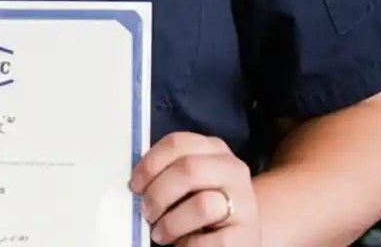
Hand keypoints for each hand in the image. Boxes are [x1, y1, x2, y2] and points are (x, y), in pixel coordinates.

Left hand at [130, 132, 258, 246]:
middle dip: (158, 193)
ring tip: (160, 234)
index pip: (177, 143)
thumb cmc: (202, 203)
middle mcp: (233, 170)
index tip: (135, 185)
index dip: (150, 163)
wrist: (240, 233)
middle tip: (146, 212)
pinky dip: (188, 244)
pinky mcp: (245, 235)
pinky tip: (183, 244)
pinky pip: (209, 240)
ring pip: (202, 204)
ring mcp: (244, 202)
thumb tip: (136, 184)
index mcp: (214, 149)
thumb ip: (168, 173)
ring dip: (171, 223)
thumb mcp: (189, 181)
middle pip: (189, 169)